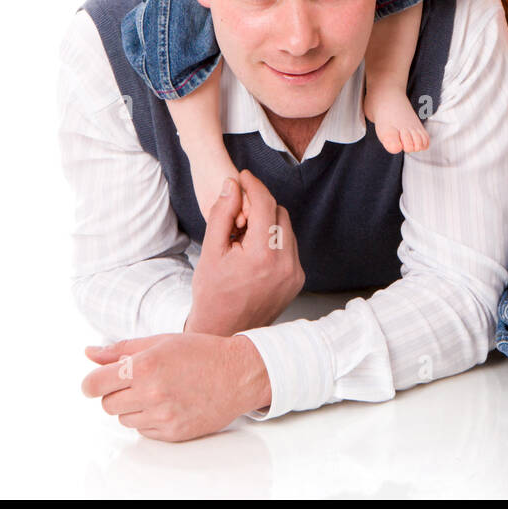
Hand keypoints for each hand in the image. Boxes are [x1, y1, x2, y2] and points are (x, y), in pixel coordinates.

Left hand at [82, 332, 269, 441]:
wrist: (238, 374)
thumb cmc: (201, 352)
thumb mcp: (161, 341)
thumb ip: (121, 349)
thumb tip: (89, 352)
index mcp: (145, 365)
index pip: (95, 384)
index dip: (91, 383)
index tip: (96, 382)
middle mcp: (151, 392)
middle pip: (106, 403)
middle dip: (115, 392)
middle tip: (136, 381)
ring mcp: (162, 415)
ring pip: (124, 418)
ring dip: (132, 406)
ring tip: (157, 391)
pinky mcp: (172, 432)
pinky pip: (143, 430)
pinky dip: (149, 419)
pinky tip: (168, 403)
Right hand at [185, 172, 304, 336]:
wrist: (224, 332)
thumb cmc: (213, 294)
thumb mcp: (210, 251)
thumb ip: (222, 214)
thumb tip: (232, 185)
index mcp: (262, 255)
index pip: (265, 204)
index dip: (254, 185)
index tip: (244, 176)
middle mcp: (285, 264)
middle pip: (279, 213)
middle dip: (259, 206)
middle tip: (238, 213)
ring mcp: (294, 273)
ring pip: (287, 228)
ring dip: (268, 222)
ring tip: (244, 235)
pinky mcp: (297, 280)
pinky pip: (290, 246)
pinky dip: (275, 240)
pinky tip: (255, 250)